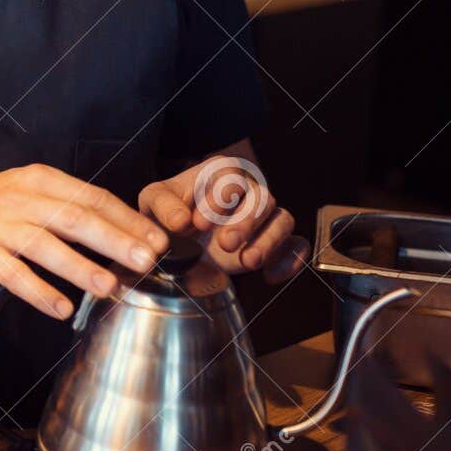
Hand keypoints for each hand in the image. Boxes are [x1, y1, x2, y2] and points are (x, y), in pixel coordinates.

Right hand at [0, 165, 169, 319]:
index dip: (127, 219)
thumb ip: (70, 205)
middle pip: (75, 219)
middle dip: (115, 240)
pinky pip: (14, 275)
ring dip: (80, 268)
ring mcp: (1, 228)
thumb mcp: (31, 189)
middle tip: (146, 260)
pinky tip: (62, 308)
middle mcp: (23, 200)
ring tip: (110, 287)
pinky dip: (39, 292)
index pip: (93, 197)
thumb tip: (124, 231)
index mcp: (42, 181)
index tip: (157, 239)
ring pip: (46, 246)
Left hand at [138, 154, 307, 282]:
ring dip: (269, 241)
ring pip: (284, 220)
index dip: (219, 198)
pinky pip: (297, 246)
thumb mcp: (153, 202)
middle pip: (263, 197)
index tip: (199, 222)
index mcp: (220, 174)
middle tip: (225, 243)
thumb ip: (163, 206)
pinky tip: (269, 276)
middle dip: (246, 222)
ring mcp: (265, 218)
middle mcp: (248, 191)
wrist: (178, 239)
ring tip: (247, 262)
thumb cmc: (168, 212)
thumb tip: (180, 222)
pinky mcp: (276, 243)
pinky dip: (289, 261)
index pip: (231, 175)